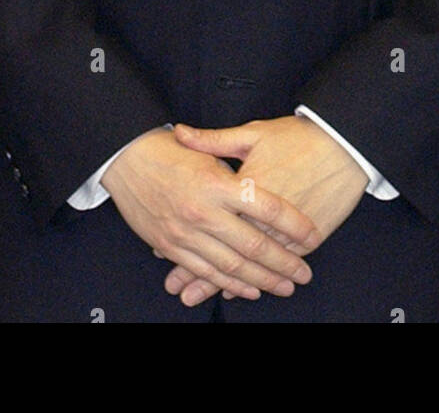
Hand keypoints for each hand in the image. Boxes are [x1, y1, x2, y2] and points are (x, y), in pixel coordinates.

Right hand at [101, 125, 321, 303]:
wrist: (125, 158)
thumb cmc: (169, 149)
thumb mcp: (208, 149)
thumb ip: (240, 173)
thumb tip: (267, 184)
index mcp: (218, 182)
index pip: (267, 207)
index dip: (293, 223)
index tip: (312, 234)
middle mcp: (204, 211)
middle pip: (253, 244)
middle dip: (283, 262)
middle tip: (303, 273)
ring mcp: (186, 233)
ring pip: (231, 266)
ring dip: (261, 280)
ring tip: (283, 286)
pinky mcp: (172, 246)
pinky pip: (205, 272)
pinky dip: (229, 284)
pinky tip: (248, 289)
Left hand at [163, 115, 368, 305]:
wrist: (343, 144)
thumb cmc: (297, 136)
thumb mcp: (253, 132)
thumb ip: (213, 140)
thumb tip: (178, 132)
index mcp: (245, 186)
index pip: (210, 217)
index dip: (188, 237)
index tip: (166, 252)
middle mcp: (262, 213)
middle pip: (227, 248)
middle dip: (201, 273)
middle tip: (181, 291)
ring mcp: (286, 228)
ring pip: (251, 262)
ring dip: (225, 282)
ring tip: (203, 296)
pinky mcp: (307, 236)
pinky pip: (277, 262)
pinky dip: (259, 277)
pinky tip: (244, 290)